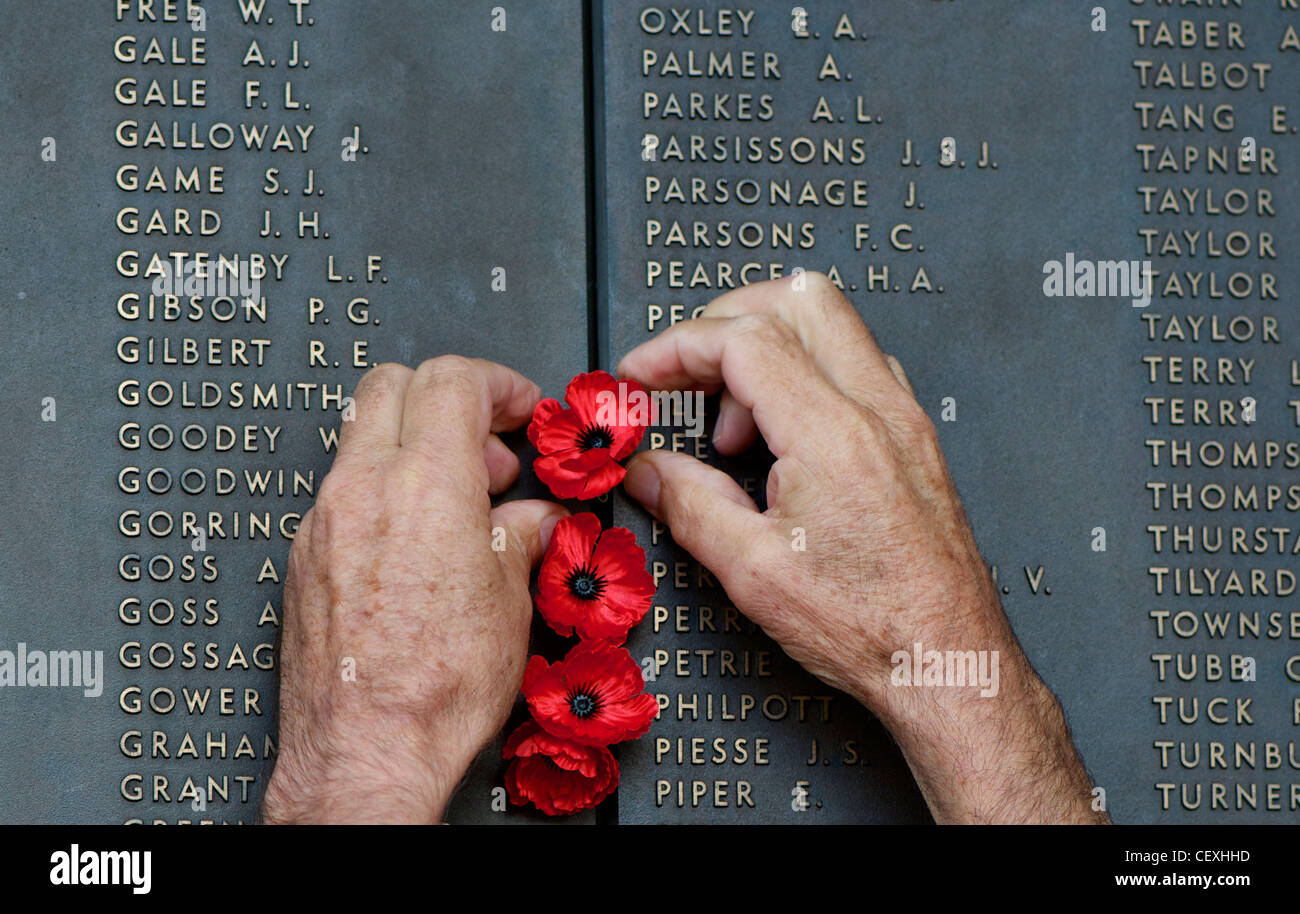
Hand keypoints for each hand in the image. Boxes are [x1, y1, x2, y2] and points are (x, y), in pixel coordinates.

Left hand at [262, 357, 565, 823]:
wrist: (366, 751)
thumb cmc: (435, 689)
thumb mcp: (511, 602)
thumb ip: (523, 537)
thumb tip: (535, 521)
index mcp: (424, 485)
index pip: (453, 379)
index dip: (500, 384)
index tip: (521, 410)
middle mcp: (362, 489)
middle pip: (393, 383)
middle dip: (449, 396)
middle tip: (490, 444)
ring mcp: (323, 521)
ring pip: (360, 434)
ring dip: (413, 444)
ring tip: (459, 499)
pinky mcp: (304, 557)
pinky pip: (342, 491)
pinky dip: (383, 490)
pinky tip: (417, 541)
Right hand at [617, 275, 1105, 823]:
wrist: (950, 662)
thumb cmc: (871, 626)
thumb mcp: (753, 571)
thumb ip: (688, 504)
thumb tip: (647, 471)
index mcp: (833, 434)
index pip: (743, 339)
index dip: (676, 346)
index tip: (640, 375)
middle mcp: (877, 409)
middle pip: (795, 300)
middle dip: (723, 320)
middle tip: (684, 373)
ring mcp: (903, 419)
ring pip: (831, 325)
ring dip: (767, 350)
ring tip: (732, 432)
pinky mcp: (914, 439)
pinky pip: (855, 366)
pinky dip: (805, 376)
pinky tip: (781, 440)